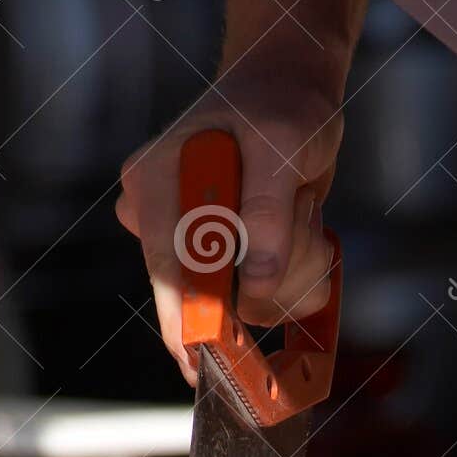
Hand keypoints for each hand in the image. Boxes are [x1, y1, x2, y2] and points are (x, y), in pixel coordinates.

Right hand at [116, 56, 342, 382]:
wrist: (293, 88)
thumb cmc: (281, 103)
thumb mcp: (282, 148)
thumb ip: (267, 216)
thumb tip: (254, 285)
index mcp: (157, 186)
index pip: (168, 272)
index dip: (186, 325)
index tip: (202, 368)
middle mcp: (164, 219)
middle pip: (212, 297)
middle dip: (272, 273)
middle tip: (298, 211)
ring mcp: (194, 244)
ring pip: (249, 303)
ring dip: (295, 269)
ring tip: (299, 207)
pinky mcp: (226, 261)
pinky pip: (265, 298)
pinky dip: (298, 273)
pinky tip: (298, 223)